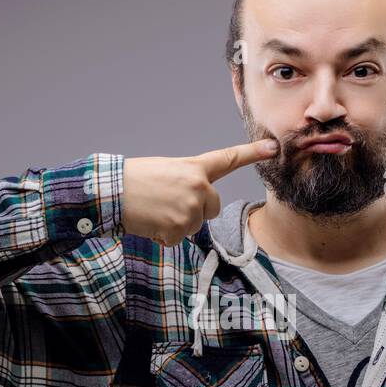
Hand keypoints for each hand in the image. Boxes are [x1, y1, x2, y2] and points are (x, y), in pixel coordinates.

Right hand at [120, 138, 278, 245]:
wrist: (111, 192)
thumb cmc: (134, 180)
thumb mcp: (166, 170)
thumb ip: (188, 181)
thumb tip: (197, 203)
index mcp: (193, 168)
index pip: (227, 159)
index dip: (252, 153)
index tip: (274, 148)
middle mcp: (197, 187)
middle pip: (213, 207)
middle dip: (196, 209)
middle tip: (169, 203)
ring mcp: (189, 209)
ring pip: (194, 225)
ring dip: (177, 223)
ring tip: (155, 210)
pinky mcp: (178, 228)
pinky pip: (178, 238)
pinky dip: (165, 235)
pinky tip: (151, 222)